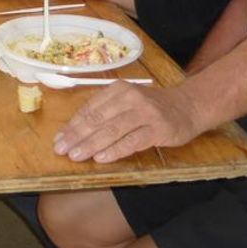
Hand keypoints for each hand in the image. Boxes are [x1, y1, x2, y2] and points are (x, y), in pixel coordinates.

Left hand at [53, 83, 202, 162]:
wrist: (188, 106)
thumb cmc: (151, 107)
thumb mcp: (127, 101)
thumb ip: (105, 112)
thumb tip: (74, 131)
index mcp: (118, 89)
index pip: (90, 109)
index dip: (72, 125)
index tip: (58, 140)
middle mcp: (130, 98)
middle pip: (98, 119)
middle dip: (77, 136)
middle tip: (61, 150)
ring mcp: (145, 113)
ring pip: (112, 130)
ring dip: (91, 144)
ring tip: (76, 155)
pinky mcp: (158, 128)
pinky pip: (132, 141)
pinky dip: (115, 150)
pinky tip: (102, 158)